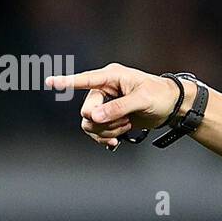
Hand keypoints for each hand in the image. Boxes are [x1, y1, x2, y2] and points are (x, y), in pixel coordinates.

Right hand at [46, 63, 182, 150]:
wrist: (171, 107)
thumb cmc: (160, 95)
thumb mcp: (142, 100)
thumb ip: (118, 108)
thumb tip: (94, 117)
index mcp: (111, 77)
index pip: (85, 80)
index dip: (66, 82)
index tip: (50, 82)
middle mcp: (104, 89)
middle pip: (86, 110)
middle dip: (103, 122)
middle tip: (124, 122)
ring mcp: (105, 104)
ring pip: (89, 123)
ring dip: (106, 131)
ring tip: (125, 127)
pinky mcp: (109, 118)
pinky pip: (95, 131)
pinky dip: (104, 138)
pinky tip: (115, 143)